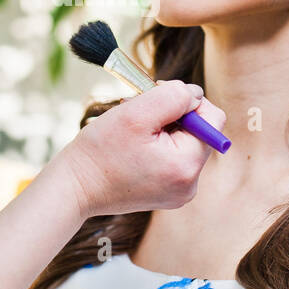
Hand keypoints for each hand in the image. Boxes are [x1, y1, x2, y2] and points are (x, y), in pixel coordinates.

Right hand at [51, 80, 227, 220]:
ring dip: (163, 128)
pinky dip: (158, 146)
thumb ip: (174, 97)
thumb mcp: (137, 113)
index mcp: (187, 165)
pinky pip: (174, 159)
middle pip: (200, 131)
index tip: (158, 97)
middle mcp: (190, 184)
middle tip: (140, 111)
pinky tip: (134, 147)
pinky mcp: (167, 194)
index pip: (213, 118)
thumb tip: (196, 94)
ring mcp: (180, 192)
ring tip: (134, 132)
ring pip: (185, 143)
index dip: (189, 100)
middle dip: (173, 115)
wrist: (74, 188)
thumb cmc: (100, 151)